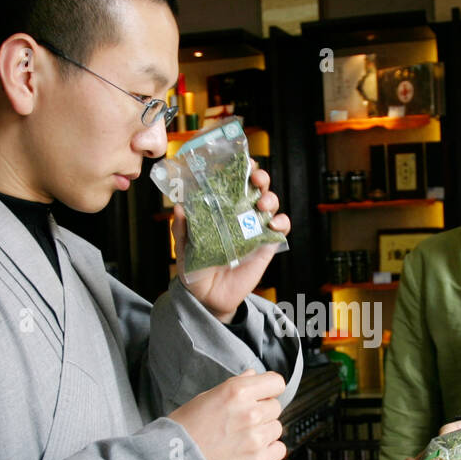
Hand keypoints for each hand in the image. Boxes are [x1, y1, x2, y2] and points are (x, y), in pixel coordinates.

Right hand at [168, 369, 286, 459]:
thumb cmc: (184, 430)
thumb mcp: (205, 398)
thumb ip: (235, 386)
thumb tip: (253, 376)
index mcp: (237, 392)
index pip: (276, 382)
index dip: (269, 388)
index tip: (263, 395)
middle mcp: (250, 413)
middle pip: (276, 407)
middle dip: (262, 412)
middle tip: (242, 421)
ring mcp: (256, 439)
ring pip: (276, 428)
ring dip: (264, 432)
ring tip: (241, 438)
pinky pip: (278, 449)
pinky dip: (268, 451)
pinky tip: (249, 451)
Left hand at [173, 159, 289, 321]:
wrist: (209, 298)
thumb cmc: (195, 269)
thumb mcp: (184, 248)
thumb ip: (182, 229)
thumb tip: (179, 208)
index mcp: (220, 208)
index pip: (232, 181)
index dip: (238, 167)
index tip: (240, 161)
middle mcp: (239, 213)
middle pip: (256, 186)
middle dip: (259, 176)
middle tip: (256, 178)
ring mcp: (254, 228)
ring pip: (270, 203)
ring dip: (270, 197)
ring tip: (261, 204)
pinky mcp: (267, 244)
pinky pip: (281, 228)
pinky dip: (281, 221)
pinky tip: (272, 223)